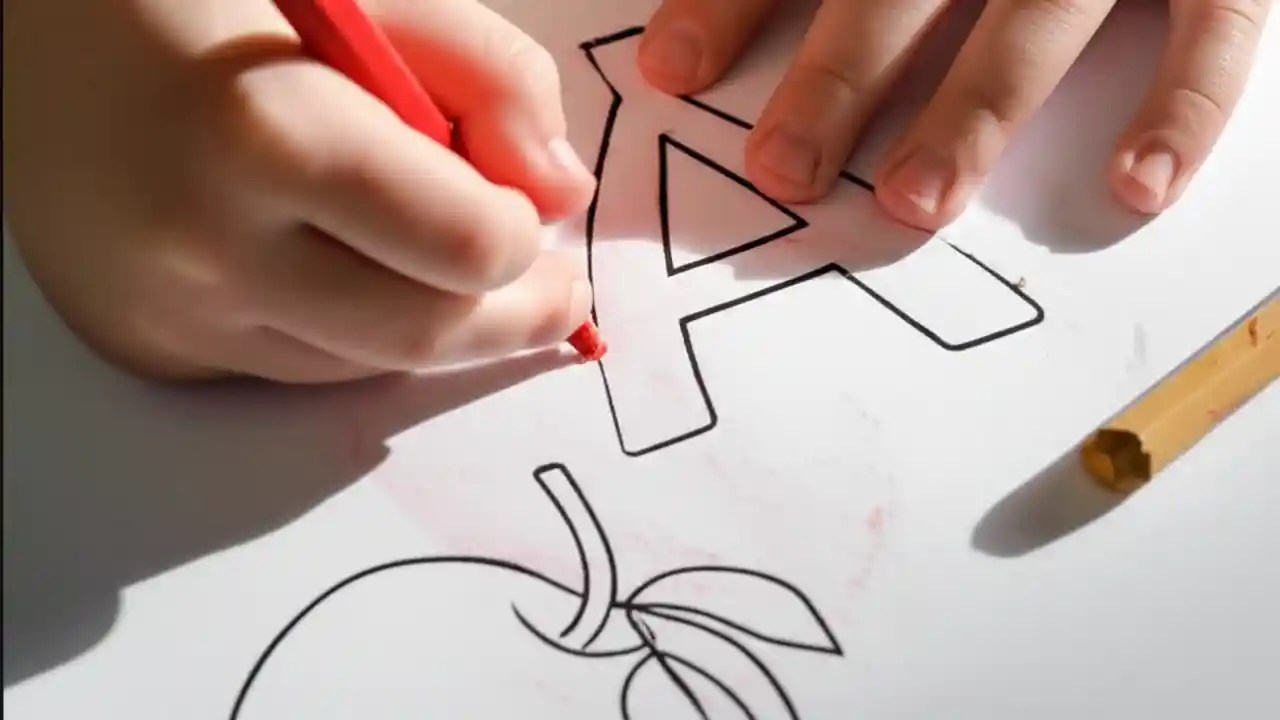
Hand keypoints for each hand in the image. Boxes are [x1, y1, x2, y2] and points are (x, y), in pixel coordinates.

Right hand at [3, 0, 595, 382]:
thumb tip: (562, 195)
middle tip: (551, 291)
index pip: (470, 247)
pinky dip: (348, 330)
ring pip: (364, 365)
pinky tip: (342, 269)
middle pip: (425, 335)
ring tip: (446, 266)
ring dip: (430, 324)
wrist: (28, 24)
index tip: (527, 208)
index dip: (525, 234)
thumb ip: (488, 78)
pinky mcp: (144, 345)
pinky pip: (293, 367)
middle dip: (514, 316)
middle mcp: (204, 246)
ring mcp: (166, 312)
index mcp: (265, 132)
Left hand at [637, 0, 1271, 229]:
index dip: (732, 0)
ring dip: (973, 113)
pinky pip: (1211, 35)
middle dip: (838, 76)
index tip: (673, 70)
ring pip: (1035, 20)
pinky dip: (1183, 110)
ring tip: (911, 201)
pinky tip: (1134, 186)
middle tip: (784, 168)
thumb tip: (693, 26)